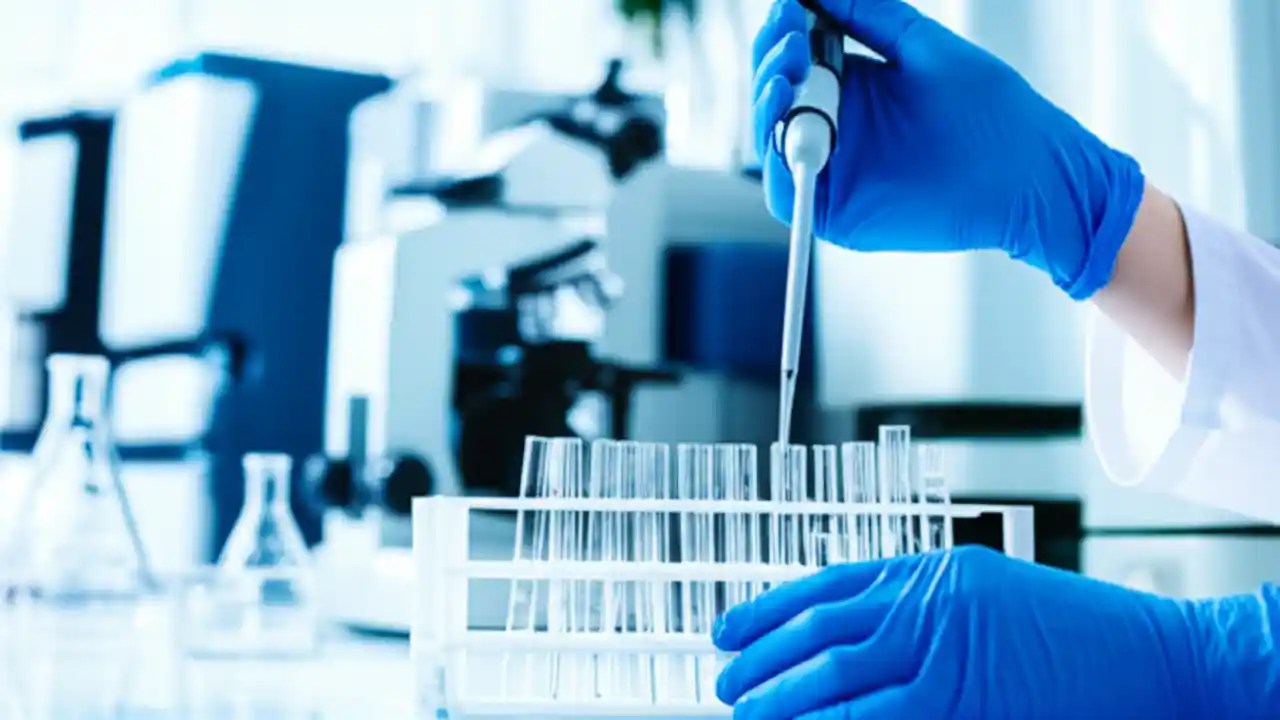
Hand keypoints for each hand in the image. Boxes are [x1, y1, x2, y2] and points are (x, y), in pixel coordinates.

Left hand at [713, 546, 1279, 718]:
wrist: (1153, 657)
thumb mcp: (985, 593)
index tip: (728, 631)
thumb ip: (917, 607)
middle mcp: (926, 601)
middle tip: (726, 682)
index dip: (766, 609)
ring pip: (832, 672)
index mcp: (929, 569)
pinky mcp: (962, 699)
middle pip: (817, 628)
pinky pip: (873, 716)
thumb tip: (848, 637)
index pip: (823, 585)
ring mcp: (943, 649)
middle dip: (760, 657)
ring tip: (744, 711)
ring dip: (778, 695)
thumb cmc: (1075, 632)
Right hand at [752, 0, 1145, 298]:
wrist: (1031, 175)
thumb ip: (870, 15)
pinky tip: (788, 114)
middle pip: (776, 98)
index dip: (783, 34)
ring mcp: (836, 173)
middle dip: (772, 62)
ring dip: (767, 101)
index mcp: (854, 90)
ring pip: (772, 141)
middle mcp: (838, 130)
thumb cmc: (994, 115)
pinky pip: (787, 190)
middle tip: (791, 38)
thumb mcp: (923, 47)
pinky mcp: (838, 213)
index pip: (795, 61)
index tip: (789, 7)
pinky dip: (775, 156)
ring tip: (787, 71)